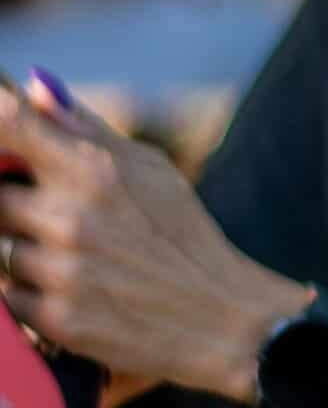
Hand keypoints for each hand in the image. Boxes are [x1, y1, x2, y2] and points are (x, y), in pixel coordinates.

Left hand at [0, 75, 310, 400]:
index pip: (7, 123)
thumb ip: (86, 128)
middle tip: (59, 221)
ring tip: (77, 263)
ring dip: (27, 253)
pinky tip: (74, 294)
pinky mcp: (59, 320)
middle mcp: (72, 218)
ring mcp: (62, 271)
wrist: (224, 323)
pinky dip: (33, 295)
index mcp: (94, 170)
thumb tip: (35, 84)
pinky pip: (9, 297)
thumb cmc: (186, 238)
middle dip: (20, 205)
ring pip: (1, 249)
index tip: (4, 146)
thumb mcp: (152, 170)